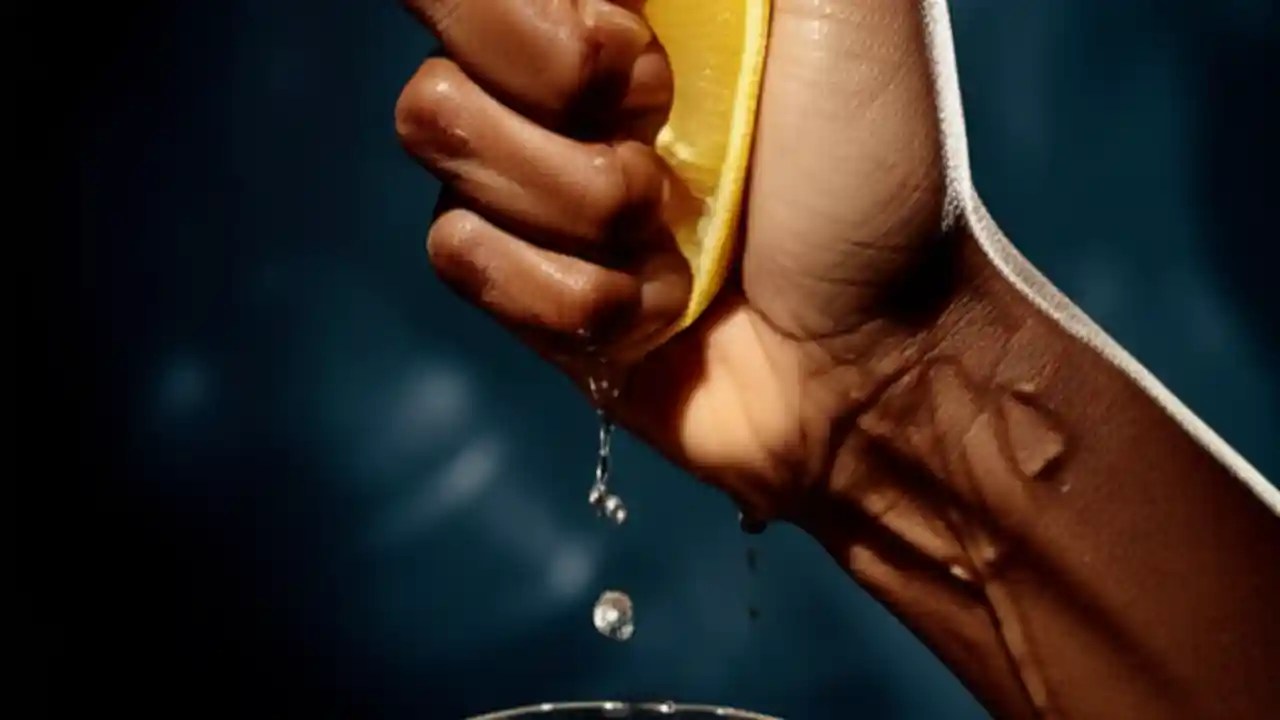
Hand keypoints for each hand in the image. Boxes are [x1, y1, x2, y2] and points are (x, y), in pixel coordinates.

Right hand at [395, 0, 950, 525]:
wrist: (874, 357)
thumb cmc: (877, 173)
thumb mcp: (853, 4)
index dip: (527, 1)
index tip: (631, 30)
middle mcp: (556, 61)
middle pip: (436, 19)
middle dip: (562, 75)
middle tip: (672, 121)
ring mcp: (528, 167)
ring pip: (431, 128)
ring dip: (582, 197)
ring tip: (678, 230)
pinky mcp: (515, 274)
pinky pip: (456, 253)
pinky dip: (570, 292)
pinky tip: (651, 306)